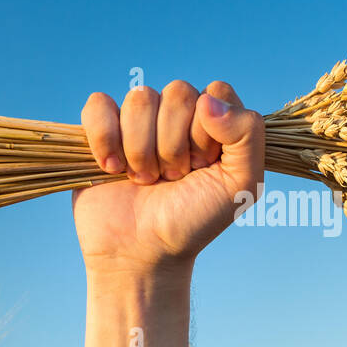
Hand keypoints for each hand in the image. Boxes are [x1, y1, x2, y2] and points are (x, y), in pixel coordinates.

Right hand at [73, 79, 263, 276]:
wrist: (143, 254)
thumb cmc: (193, 220)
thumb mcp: (241, 184)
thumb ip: (248, 134)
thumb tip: (208, 98)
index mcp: (214, 123)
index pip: (215, 92)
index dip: (207, 132)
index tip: (202, 168)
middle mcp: (177, 117)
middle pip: (177, 92)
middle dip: (174, 145)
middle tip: (173, 179)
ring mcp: (138, 122)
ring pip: (140, 98)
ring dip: (141, 149)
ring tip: (145, 179)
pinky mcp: (100, 130)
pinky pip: (98, 104)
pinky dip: (105, 138)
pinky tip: (112, 168)